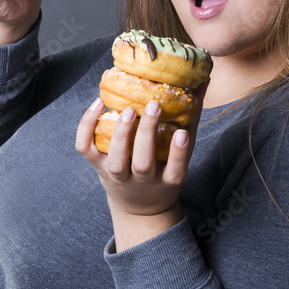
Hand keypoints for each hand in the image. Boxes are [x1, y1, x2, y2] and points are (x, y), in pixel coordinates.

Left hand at [76, 83, 205, 218]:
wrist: (138, 207)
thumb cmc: (163, 172)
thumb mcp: (182, 154)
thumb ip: (191, 121)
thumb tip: (202, 81)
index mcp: (167, 180)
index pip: (175, 171)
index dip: (178, 154)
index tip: (182, 134)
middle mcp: (141, 180)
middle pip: (143, 164)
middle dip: (146, 134)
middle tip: (153, 106)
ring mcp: (117, 175)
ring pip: (116, 160)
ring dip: (121, 133)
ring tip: (128, 109)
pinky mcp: (98, 166)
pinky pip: (86, 149)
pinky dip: (87, 127)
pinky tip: (99, 104)